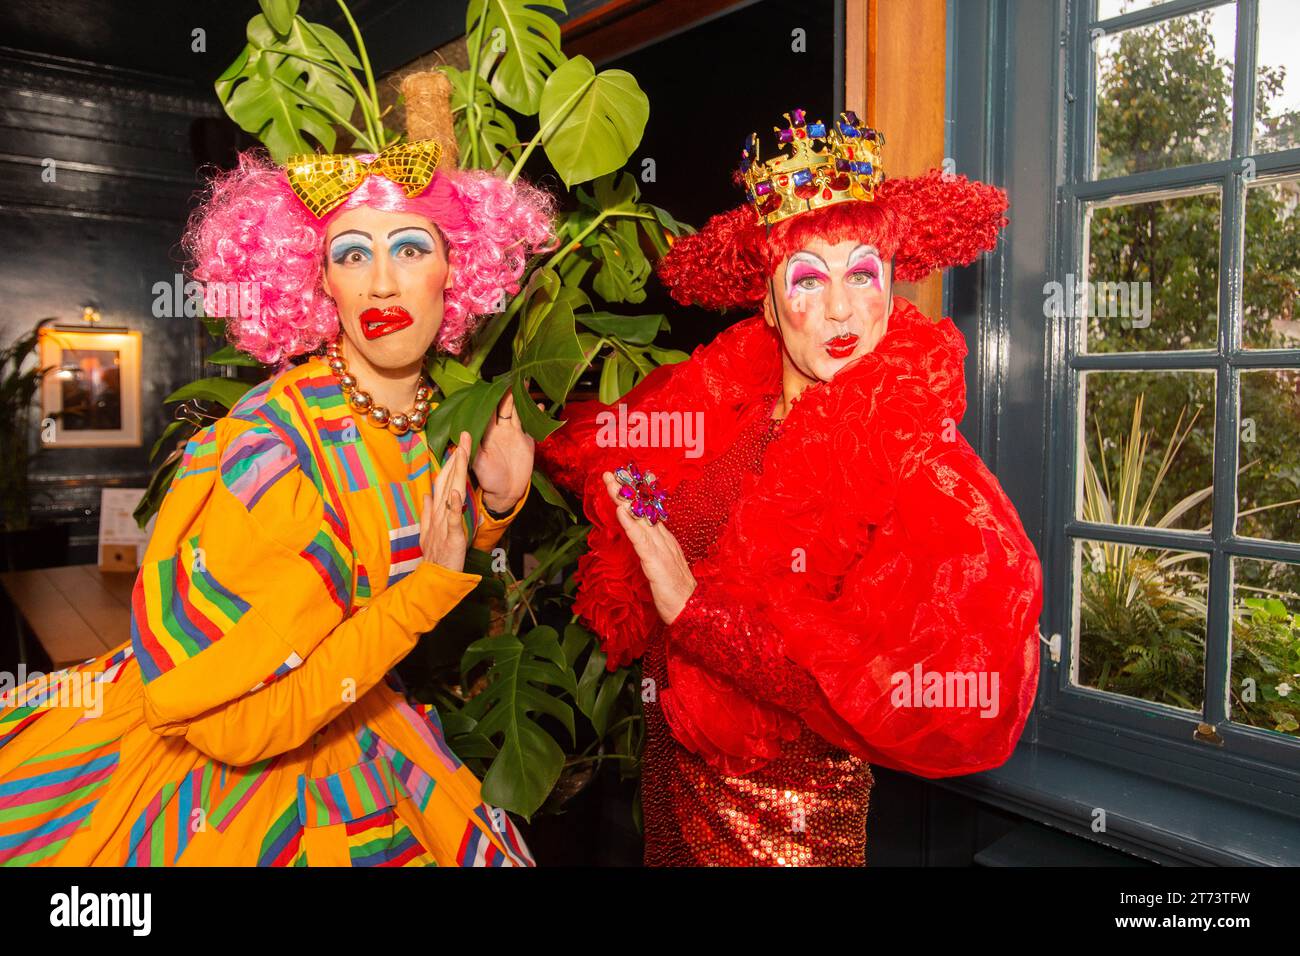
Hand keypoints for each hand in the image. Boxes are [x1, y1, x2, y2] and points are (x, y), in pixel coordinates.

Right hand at [421, 431, 470, 572]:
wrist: (434, 576)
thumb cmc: (435, 554)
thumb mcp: (428, 530)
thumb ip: (427, 512)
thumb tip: (426, 494)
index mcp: (437, 510)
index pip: (444, 480)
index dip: (452, 461)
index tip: (458, 442)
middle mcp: (439, 511)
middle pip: (448, 479)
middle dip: (456, 457)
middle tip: (464, 435)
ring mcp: (444, 522)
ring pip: (450, 492)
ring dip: (456, 471)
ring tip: (460, 452)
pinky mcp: (450, 535)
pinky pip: (452, 518)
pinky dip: (453, 505)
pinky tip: (455, 492)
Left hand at [472, 390, 537, 512]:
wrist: (506, 492)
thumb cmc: (488, 479)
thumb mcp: (477, 465)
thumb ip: (471, 449)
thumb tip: (464, 432)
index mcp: (486, 433)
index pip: (487, 410)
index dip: (489, 397)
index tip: (491, 384)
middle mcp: (500, 430)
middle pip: (504, 406)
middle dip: (508, 392)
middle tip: (511, 376)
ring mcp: (514, 434)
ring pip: (519, 412)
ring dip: (522, 398)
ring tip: (525, 382)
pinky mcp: (527, 440)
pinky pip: (532, 425)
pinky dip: (537, 416)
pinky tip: (540, 406)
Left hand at [602, 471, 695, 624]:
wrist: (690, 610)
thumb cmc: (676, 594)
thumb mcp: (661, 569)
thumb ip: (654, 555)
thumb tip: (643, 547)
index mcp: (664, 541)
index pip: (646, 514)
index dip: (634, 497)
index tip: (622, 481)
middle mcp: (663, 540)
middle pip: (641, 511)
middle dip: (626, 491)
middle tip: (610, 473)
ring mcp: (660, 549)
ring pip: (639, 519)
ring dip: (624, 500)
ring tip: (612, 483)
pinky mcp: (655, 561)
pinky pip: (639, 539)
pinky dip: (629, 523)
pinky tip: (620, 510)